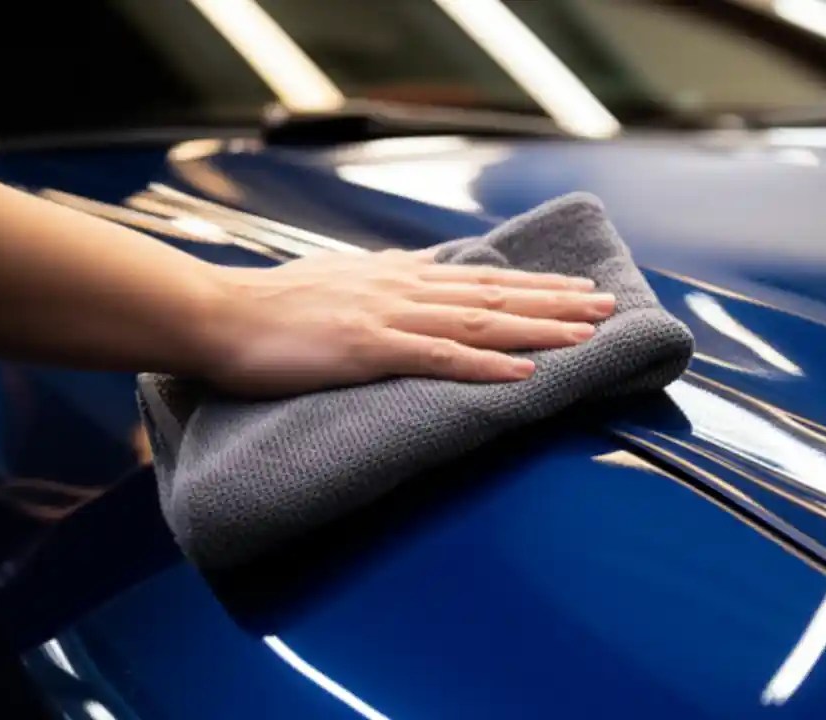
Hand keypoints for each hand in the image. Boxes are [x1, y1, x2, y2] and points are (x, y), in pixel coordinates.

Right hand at [199, 249, 614, 396]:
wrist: (218, 315)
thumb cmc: (272, 306)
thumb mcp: (339, 279)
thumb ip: (385, 279)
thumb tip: (425, 272)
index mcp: (397, 277)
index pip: (480, 279)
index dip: (533, 284)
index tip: (576, 287)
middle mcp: (403, 290)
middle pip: (495, 296)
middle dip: (555, 302)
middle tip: (607, 305)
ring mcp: (389, 318)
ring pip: (480, 323)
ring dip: (537, 328)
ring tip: (585, 333)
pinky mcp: (369, 349)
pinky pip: (438, 359)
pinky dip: (485, 367)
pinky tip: (523, 374)